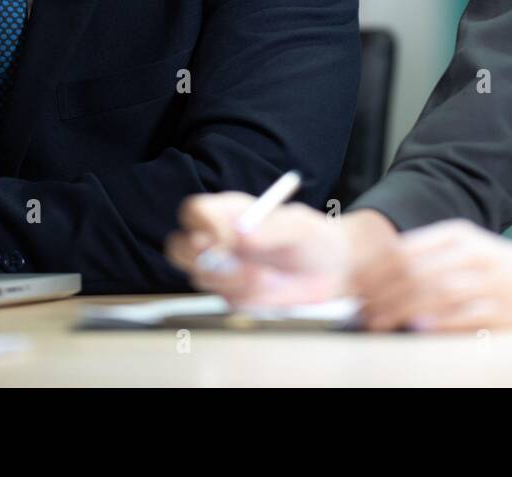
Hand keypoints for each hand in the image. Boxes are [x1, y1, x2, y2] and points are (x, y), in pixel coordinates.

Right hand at [166, 193, 353, 307]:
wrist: (333, 271)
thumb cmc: (314, 238)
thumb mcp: (299, 226)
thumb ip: (271, 228)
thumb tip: (242, 233)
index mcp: (230, 212)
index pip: (194, 211)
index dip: (200, 223)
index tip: (223, 237)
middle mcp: (220, 240)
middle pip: (178, 247)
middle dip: (195, 258)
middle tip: (226, 261)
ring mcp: (223, 270)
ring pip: (201, 277)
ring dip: (233, 279)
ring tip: (269, 275)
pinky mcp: (234, 295)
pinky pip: (226, 299)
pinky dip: (249, 296)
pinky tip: (272, 286)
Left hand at [354, 219, 511, 331]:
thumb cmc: (496, 262)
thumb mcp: (462, 244)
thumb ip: (425, 254)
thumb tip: (379, 273)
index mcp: (457, 234)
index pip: (406, 250)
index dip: (377, 271)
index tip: (356, 288)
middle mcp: (471, 253)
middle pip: (417, 273)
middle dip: (382, 294)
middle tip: (361, 311)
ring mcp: (488, 282)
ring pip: (437, 293)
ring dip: (402, 309)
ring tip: (378, 322)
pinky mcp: (502, 310)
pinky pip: (465, 316)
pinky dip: (439, 322)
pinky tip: (418, 327)